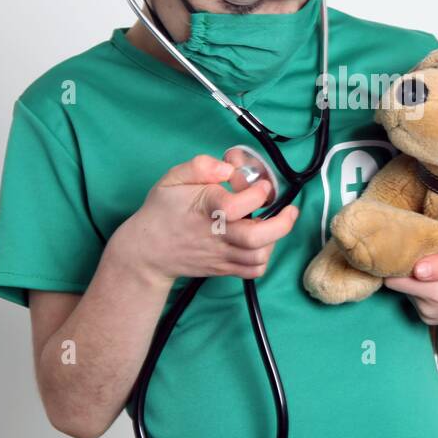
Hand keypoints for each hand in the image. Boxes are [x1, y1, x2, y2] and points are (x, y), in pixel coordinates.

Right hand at [116, 153, 299, 282]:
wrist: (147, 252)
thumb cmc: (163, 211)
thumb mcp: (173, 178)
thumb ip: (200, 166)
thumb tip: (228, 168)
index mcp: (203, 209)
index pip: (234, 205)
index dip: (255, 192)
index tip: (261, 184)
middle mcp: (214, 235)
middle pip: (254, 237)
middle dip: (281, 224)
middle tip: (289, 210)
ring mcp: (220, 255)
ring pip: (257, 257)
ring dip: (273, 240)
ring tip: (273, 223)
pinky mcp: (224, 269)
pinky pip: (252, 271)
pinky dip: (264, 258)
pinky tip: (262, 242)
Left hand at [384, 245, 437, 323]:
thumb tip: (417, 270)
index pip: (402, 282)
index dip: (394, 264)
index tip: (393, 247)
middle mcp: (433, 310)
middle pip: (400, 286)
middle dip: (400, 268)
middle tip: (405, 246)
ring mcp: (431, 317)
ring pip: (406, 292)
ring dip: (409, 276)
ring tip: (423, 258)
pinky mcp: (431, 318)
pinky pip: (413, 298)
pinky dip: (416, 285)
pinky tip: (429, 274)